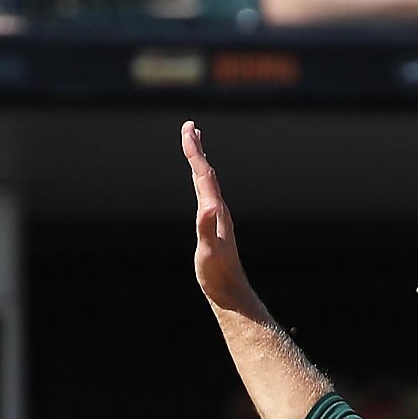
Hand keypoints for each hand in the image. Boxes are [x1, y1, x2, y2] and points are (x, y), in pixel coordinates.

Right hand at [182, 121, 254, 311]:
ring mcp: (217, 217)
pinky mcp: (214, 226)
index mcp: (215, 211)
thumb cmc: (217, 274)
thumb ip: (207, 228)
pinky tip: (200, 183)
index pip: (203, 175)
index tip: (187, 131)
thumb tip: (210, 206)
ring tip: (194, 145)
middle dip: (196, 149)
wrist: (230, 292)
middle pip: (206, 172)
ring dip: (199, 162)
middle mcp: (218, 210)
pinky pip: (206, 195)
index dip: (195, 153)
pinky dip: (200, 181)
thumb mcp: (209, 251)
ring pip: (207, 182)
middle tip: (189, 127)